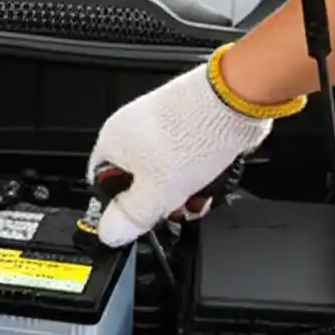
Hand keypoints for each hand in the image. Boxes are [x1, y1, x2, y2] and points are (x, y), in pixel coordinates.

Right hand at [87, 63, 272, 246]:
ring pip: (167, 173)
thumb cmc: (191, 134)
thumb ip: (131, 216)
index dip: (120, 206)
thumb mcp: (156, 192)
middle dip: (160, 201)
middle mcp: (134, 130)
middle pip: (139, 181)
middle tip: (174, 209)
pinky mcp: (190, 126)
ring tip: (198, 197)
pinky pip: (189, 161)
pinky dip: (199, 175)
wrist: (233, 101)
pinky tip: (211, 182)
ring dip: (183, 192)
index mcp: (113, 141)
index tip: (139, 218)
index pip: (102, 183)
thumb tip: (111, 233)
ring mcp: (163, 127)